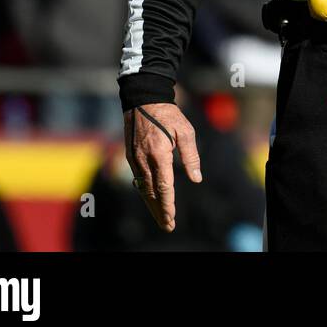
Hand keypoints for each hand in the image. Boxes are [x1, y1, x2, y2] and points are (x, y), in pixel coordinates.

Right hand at [124, 103, 201, 231]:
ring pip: (143, 189)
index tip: (172, 217)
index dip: (168, 204)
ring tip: (161, 218)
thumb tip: (196, 178)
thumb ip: (190, 155)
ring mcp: (134, 159)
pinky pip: (138, 180)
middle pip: (151, 192)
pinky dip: (145, 193)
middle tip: (168, 226)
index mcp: (158, 154)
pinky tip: (151, 200)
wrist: (143, 100)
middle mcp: (144, 160)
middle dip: (160, 211)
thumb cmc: (168, 114)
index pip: (163, 186)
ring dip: (152, 205)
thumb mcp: (185, 131)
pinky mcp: (130, 157)